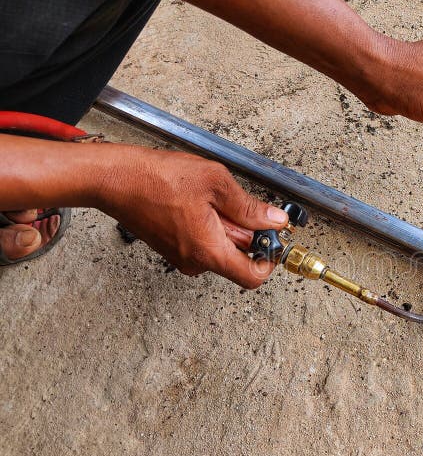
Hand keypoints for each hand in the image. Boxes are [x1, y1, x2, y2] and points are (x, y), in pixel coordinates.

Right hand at [100, 148, 287, 287]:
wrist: (114, 179)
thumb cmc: (157, 179)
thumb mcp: (216, 183)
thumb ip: (250, 207)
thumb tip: (275, 221)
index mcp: (209, 252)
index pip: (252, 277)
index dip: (269, 260)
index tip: (272, 238)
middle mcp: (195, 262)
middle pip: (237, 258)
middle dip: (244, 232)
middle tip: (233, 202)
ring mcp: (182, 257)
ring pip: (220, 247)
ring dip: (225, 225)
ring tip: (208, 197)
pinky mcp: (173, 248)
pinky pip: (203, 242)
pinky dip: (209, 224)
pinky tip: (197, 200)